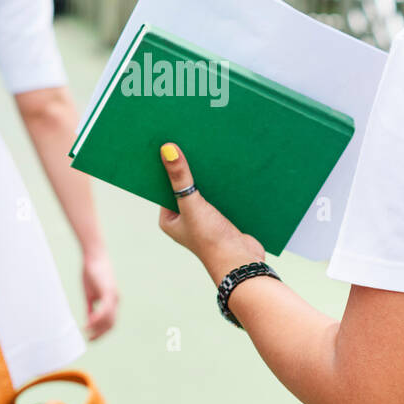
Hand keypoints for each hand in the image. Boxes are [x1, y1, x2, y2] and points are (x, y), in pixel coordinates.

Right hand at [81, 249, 118, 340]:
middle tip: (89, 339)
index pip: (110, 322)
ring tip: (87, 331)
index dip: (101, 332)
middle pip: (111, 324)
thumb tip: (89, 321)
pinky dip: (97, 318)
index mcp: (112, 301)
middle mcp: (115, 300)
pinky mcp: (108, 292)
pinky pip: (105, 310)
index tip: (91, 337)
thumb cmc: (91, 274)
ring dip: (98, 328)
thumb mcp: (90, 295)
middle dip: (101, 334)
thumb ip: (91, 309)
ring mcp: (113, 296)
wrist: (94, 257)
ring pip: (109, 319)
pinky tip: (88, 323)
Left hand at [157, 141, 264, 283]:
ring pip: (203, 190)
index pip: (163, 187)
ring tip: (210, 149)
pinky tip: (228, 168)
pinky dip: (222, 184)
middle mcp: (184, 220)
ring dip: (207, 175)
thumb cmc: (210, 239)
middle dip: (189, 169)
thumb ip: (180, 178)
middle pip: (184, 187)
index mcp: (168, 219)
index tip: (170, 142)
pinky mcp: (222, 218)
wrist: (240, 262)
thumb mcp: (192, 204)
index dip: (167, 167)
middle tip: (190, 140)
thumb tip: (167, 148)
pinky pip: (219, 195)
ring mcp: (204, 219)